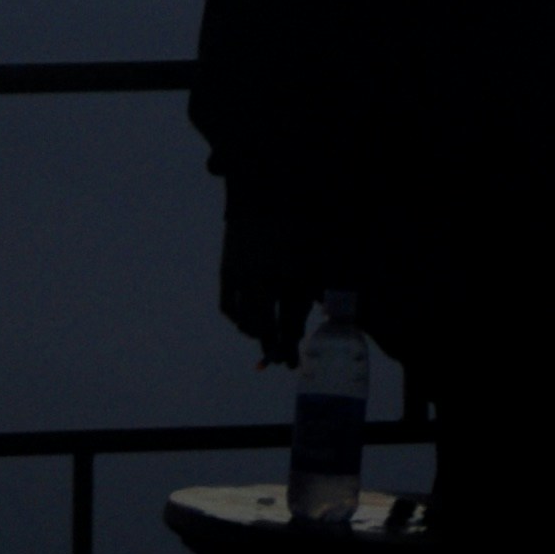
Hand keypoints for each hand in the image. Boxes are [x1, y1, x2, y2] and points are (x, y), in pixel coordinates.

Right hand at [218, 195, 315, 367]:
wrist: (263, 191)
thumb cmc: (296, 221)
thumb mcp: (314, 250)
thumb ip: (319, 282)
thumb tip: (326, 311)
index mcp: (291, 272)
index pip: (289, 322)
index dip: (290, 346)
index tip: (293, 362)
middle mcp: (265, 278)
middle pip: (267, 326)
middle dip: (273, 347)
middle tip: (280, 358)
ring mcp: (242, 276)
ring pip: (246, 320)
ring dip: (256, 334)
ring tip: (265, 338)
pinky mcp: (227, 272)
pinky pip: (229, 308)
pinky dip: (238, 320)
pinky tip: (247, 322)